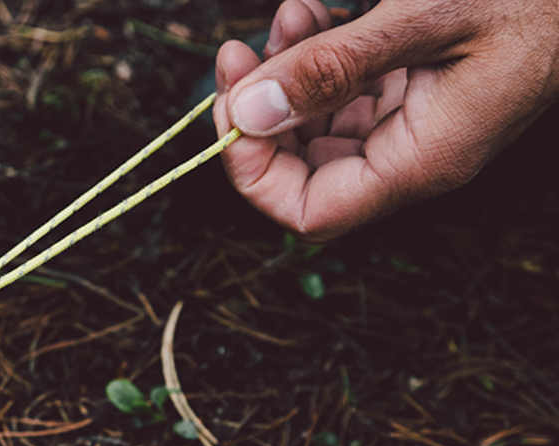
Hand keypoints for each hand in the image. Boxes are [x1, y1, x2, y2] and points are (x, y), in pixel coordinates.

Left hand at [213, 0, 558, 240]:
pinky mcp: (415, 91)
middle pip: (303, 171)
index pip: (310, 212)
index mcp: (422, 160)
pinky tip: (313, 14)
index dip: (255, 172)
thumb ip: (334, 67)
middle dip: (260, 112)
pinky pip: (346, 93)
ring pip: (318, 126)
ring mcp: (413, 124)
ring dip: (285, 76)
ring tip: (288, 18)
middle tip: (238, 55)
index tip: (231, 109)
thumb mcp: (429, 16)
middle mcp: (413, 155)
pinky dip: (316, 58)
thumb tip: (250, 110)